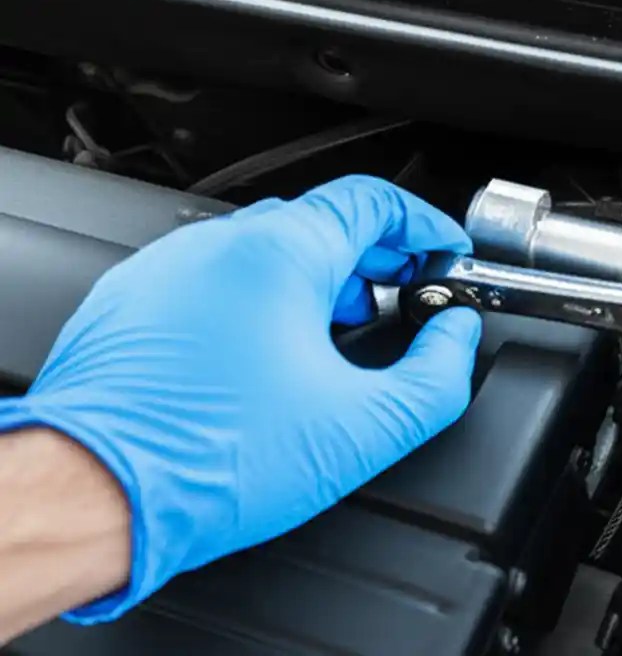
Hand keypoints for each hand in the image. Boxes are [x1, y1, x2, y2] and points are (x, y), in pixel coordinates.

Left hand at [0, 176, 480, 621]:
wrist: (92, 494)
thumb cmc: (205, 461)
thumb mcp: (365, 427)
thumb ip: (437, 376)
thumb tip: (454, 342)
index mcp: (280, 254)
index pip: (375, 201)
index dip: (426, 227)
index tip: (444, 256)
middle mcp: (220, 245)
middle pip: (324, 222)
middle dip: (379, 262)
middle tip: (405, 306)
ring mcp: (170, 268)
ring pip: (269, 251)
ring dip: (320, 284)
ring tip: (340, 343)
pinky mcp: (138, 301)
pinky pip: (219, 279)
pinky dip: (262, 302)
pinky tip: (273, 360)